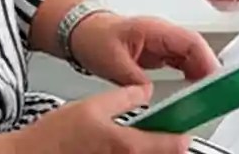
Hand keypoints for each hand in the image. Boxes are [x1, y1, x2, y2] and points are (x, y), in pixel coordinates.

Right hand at [9, 84, 189, 153]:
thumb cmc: (53, 137)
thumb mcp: (93, 105)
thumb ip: (124, 96)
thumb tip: (144, 92)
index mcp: (127, 145)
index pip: (175, 145)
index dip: (183, 135)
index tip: (184, 127)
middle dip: (170, 148)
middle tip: (167, 134)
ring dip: (152, 151)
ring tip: (143, 140)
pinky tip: (121, 148)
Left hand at [69, 13, 219, 85]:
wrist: (83, 32)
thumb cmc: (94, 36)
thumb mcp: (112, 61)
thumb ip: (134, 79)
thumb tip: (151, 94)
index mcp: (154, 29)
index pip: (190, 40)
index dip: (206, 58)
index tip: (213, 76)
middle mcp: (163, 34)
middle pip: (196, 49)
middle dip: (208, 69)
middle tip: (214, 90)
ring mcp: (163, 43)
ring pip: (192, 57)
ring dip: (201, 74)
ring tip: (206, 93)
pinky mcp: (160, 53)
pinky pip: (183, 63)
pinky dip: (192, 75)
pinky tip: (194, 88)